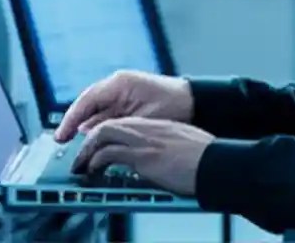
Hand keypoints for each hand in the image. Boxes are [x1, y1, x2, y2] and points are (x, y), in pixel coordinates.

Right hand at [54, 70, 193, 141]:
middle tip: (61, 142)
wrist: (194, 101)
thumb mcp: (142, 119)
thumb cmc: (173, 107)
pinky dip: (98, 124)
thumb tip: (91, 134)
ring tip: (73, 144)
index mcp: (119, 84)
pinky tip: (92, 138)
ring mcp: (121, 91)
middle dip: (74, 123)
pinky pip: (106, 112)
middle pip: (87, 104)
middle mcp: (117, 84)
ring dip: (84, 125)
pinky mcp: (127, 99)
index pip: (87, 100)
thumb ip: (115, 125)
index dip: (71, 119)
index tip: (61, 135)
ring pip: (95, 109)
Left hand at [72, 117, 212, 196]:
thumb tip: (155, 158)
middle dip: (90, 140)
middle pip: (107, 125)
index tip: (97, 145)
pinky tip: (92, 170)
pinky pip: (108, 154)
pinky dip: (95, 161)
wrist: (213, 161)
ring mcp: (143, 140)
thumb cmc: (204, 157)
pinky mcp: (141, 155)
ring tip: (81, 165)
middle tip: (81, 154)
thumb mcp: (180, 143)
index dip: (106, 134)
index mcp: (157, 125)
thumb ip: (164, 145)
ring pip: (102, 135)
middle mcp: (147, 129)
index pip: (123, 124)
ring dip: (87, 151)